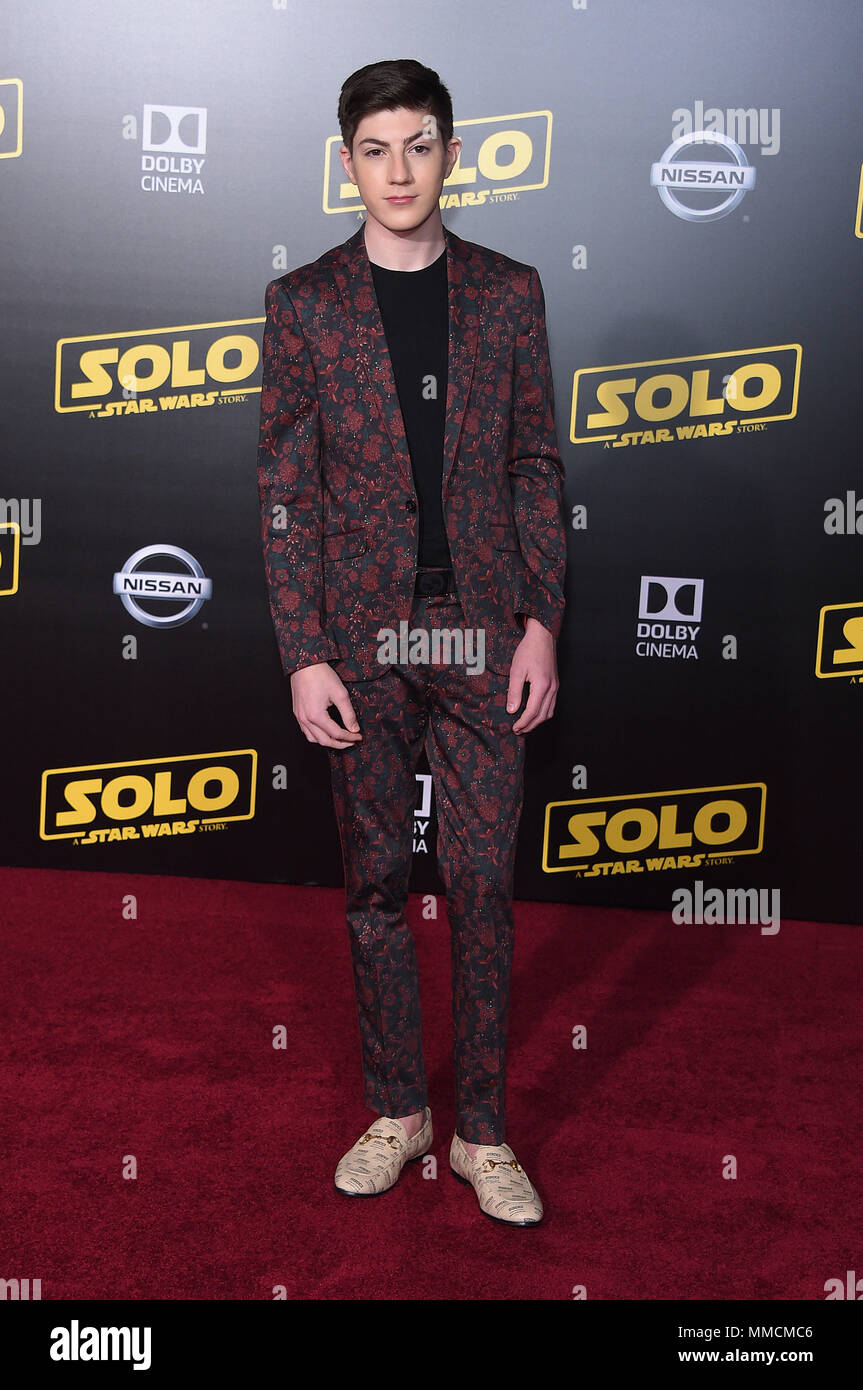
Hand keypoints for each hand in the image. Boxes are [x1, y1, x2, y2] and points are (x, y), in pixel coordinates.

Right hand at [290, 662, 363, 748]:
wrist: (305, 664)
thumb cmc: (320, 675)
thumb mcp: (340, 694)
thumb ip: (348, 713)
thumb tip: (354, 728)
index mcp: (316, 715)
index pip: (336, 734)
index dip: (349, 737)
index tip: (358, 736)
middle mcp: (305, 719)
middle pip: (324, 741)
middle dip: (340, 744)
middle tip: (351, 741)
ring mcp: (299, 717)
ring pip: (313, 739)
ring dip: (327, 742)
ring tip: (339, 740)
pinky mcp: (298, 713)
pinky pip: (306, 731)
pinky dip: (316, 736)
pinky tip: (325, 732)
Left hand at [507, 618, 558, 733]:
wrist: (542, 637)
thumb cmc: (528, 651)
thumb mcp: (516, 671)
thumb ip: (514, 692)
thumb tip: (512, 710)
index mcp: (542, 686)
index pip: (532, 712)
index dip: (523, 723)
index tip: (514, 728)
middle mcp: (552, 689)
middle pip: (542, 715)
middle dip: (530, 726)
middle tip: (518, 731)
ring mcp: (555, 687)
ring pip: (549, 712)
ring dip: (537, 721)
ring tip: (525, 725)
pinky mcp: (555, 684)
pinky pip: (551, 704)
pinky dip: (543, 713)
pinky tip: (534, 713)